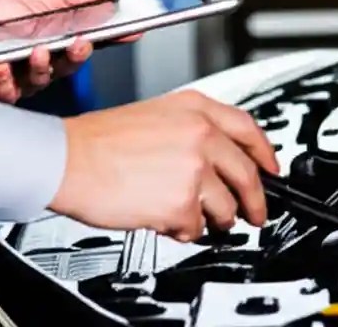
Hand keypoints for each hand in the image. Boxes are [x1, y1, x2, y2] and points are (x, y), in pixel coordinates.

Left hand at [0, 0, 135, 103]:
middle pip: (69, 64)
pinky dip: (4, 79)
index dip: (111, 35)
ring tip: (35, 51)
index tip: (132, 29)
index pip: (87, 39)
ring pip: (41, 80)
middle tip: (80, 42)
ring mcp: (18, 82)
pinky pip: (6, 92)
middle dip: (77, 54)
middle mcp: (38, 63)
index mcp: (50, 38)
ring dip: (41, 66)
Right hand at [49, 90, 278, 241]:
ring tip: (187, 216)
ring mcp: (194, 168)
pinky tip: (162, 218)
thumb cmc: (96, 142)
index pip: (248, 129)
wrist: (67, 159)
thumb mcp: (152, 117)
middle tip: (254, 214)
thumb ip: (189, 132)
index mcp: (193, 108)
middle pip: (248, 174)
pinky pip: (197, 227)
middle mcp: (200, 134)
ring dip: (212, 219)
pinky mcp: (183, 202)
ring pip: (226, 207)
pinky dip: (182, 230)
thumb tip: (216, 161)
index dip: (265, 154)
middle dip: (254, 201)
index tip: (271, 169)